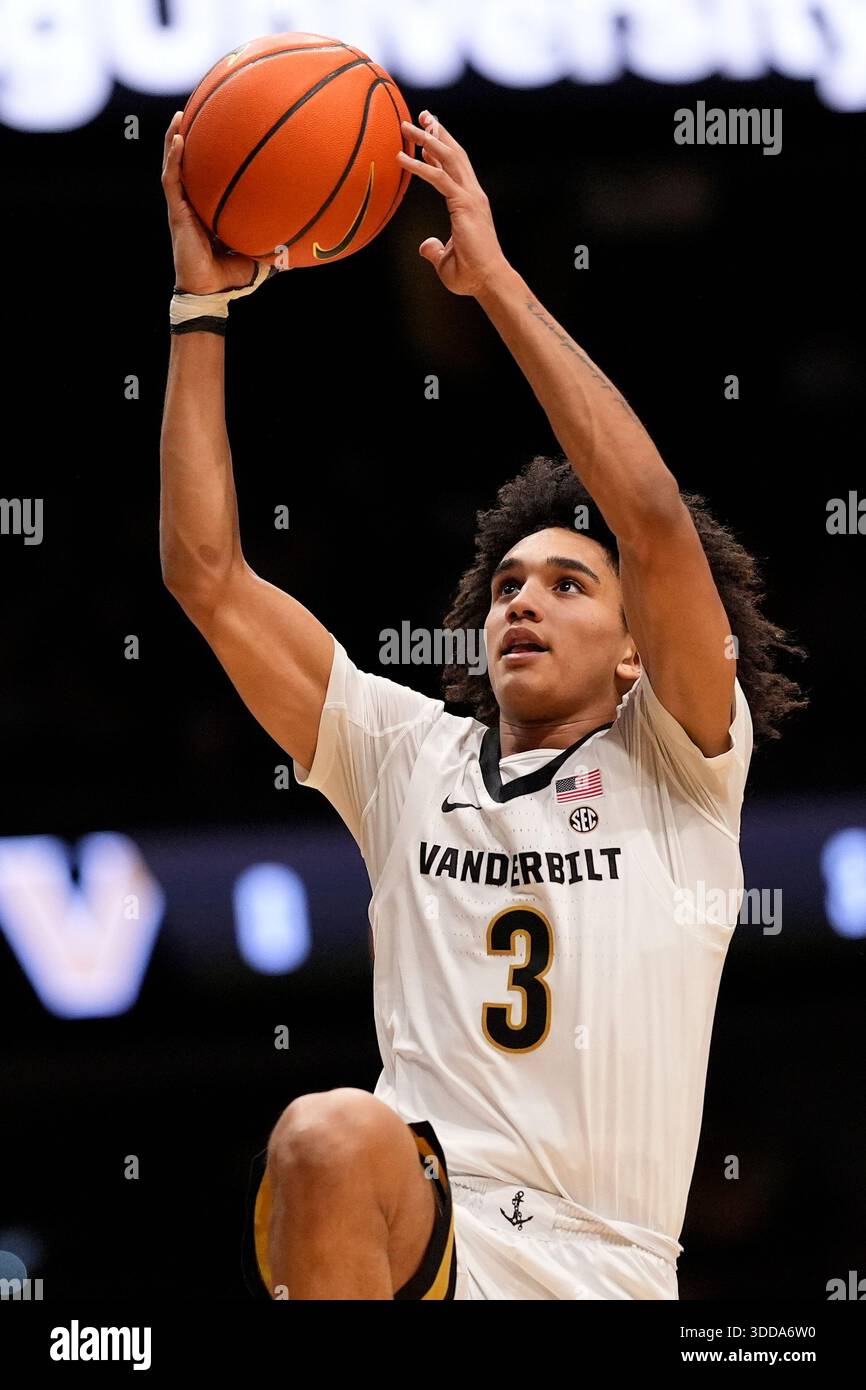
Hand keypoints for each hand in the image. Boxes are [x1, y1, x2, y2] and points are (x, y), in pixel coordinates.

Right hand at [162, 110, 259, 294]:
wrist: (210, 291)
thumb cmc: (230, 275)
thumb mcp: (257, 250)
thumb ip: (274, 239)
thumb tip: (303, 239)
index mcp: (208, 208)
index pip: (208, 175)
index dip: (210, 153)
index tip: (221, 129)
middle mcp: (193, 203)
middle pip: (189, 163)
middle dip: (190, 137)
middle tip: (197, 110)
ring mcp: (182, 206)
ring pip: (174, 165)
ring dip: (174, 139)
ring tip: (180, 115)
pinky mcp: (176, 213)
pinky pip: (171, 180)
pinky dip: (173, 159)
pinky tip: (178, 139)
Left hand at [397, 111, 509, 296]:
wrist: (489, 281)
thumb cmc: (471, 275)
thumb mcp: (445, 260)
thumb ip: (434, 250)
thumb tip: (425, 246)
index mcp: (470, 202)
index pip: (454, 167)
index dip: (439, 149)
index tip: (426, 134)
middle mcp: (473, 194)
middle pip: (454, 153)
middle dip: (437, 131)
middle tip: (422, 114)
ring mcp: (471, 197)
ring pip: (448, 157)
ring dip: (427, 139)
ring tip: (406, 126)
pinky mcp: (464, 204)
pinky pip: (439, 179)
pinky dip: (420, 166)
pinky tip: (402, 158)